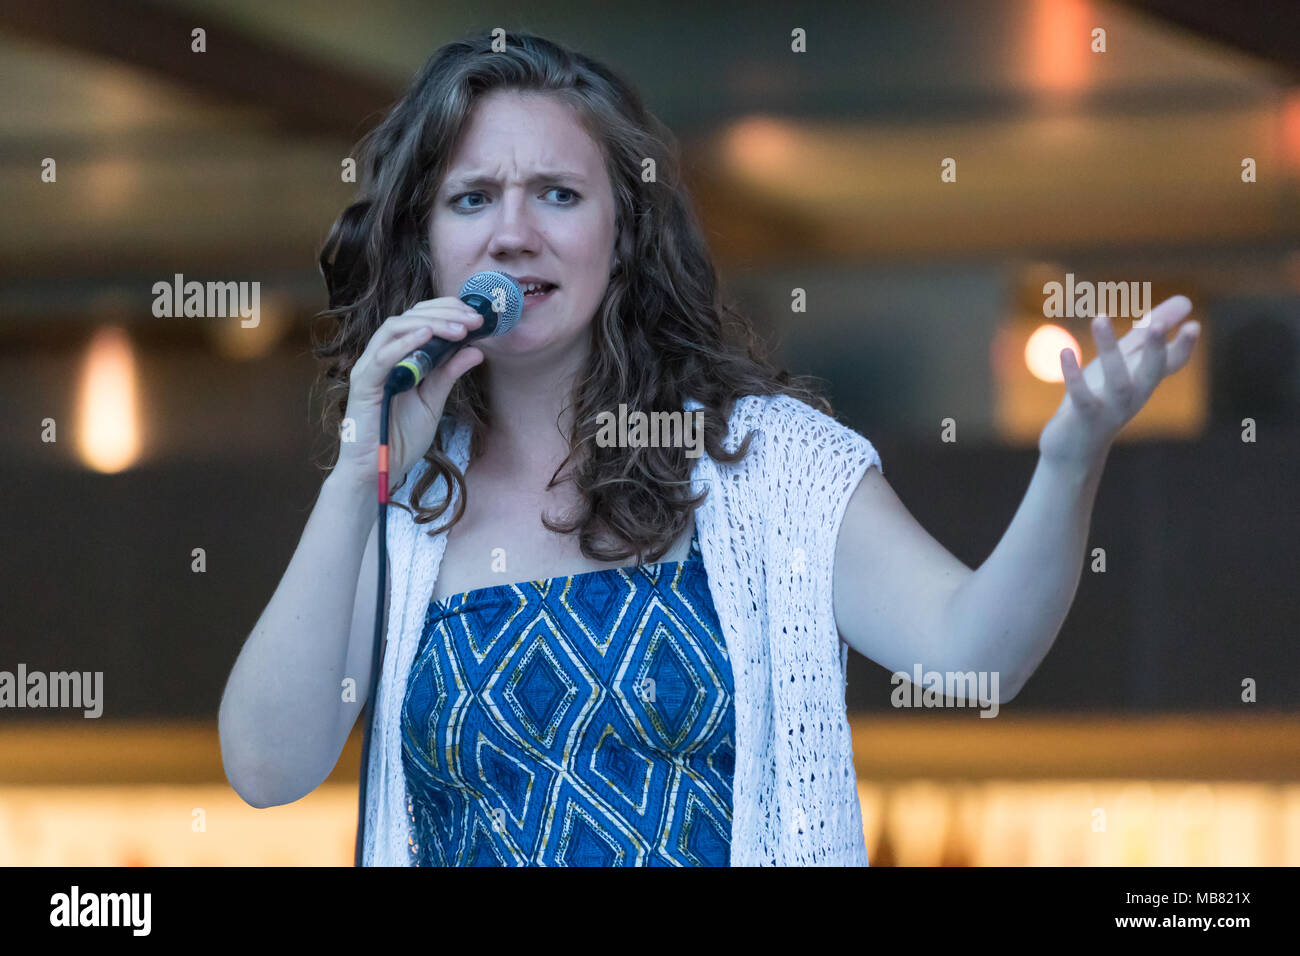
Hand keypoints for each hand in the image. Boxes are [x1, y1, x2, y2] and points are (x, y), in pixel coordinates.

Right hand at [332, 297, 484, 492]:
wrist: (379, 471)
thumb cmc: (400, 437)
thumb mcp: (434, 401)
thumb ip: (449, 374)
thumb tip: (476, 349)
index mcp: (398, 357)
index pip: (420, 320)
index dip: (448, 312)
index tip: (477, 318)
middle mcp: (381, 356)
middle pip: (409, 317)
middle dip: (444, 313)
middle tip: (474, 319)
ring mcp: (370, 368)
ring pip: (395, 328)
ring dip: (430, 324)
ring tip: (459, 329)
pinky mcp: (363, 385)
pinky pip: (382, 357)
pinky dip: (405, 343)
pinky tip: (427, 336)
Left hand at [1038, 294, 1199, 464]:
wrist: (1074, 450)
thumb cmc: (1101, 398)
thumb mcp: (1125, 362)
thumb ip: (1147, 333)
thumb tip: (1186, 300)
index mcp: (1145, 381)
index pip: (1172, 363)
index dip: (1184, 346)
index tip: (1194, 324)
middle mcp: (1134, 396)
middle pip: (1151, 372)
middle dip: (1156, 349)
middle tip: (1158, 324)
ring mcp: (1110, 409)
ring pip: (1118, 381)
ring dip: (1109, 349)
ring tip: (1100, 317)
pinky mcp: (1084, 418)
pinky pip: (1081, 396)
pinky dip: (1073, 374)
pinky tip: (1065, 351)